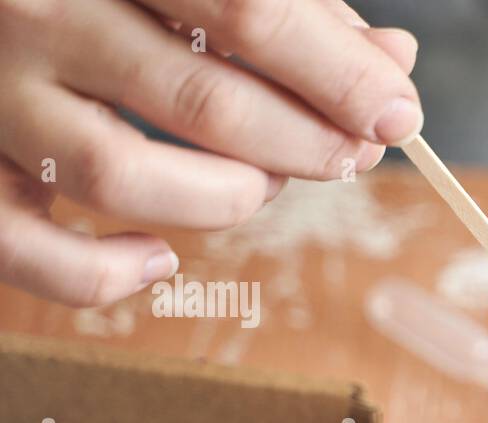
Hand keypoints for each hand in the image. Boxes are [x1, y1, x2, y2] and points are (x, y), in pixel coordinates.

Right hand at [0, 0, 421, 307]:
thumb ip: (293, 8)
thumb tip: (391, 65)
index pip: (249, 10)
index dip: (340, 76)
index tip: (397, 115)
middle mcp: (40, 14)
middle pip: (205, 101)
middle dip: (307, 143)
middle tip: (351, 155)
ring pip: (125, 176)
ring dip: (225, 197)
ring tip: (263, 184)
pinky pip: (32, 252)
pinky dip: (105, 275)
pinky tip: (160, 257)